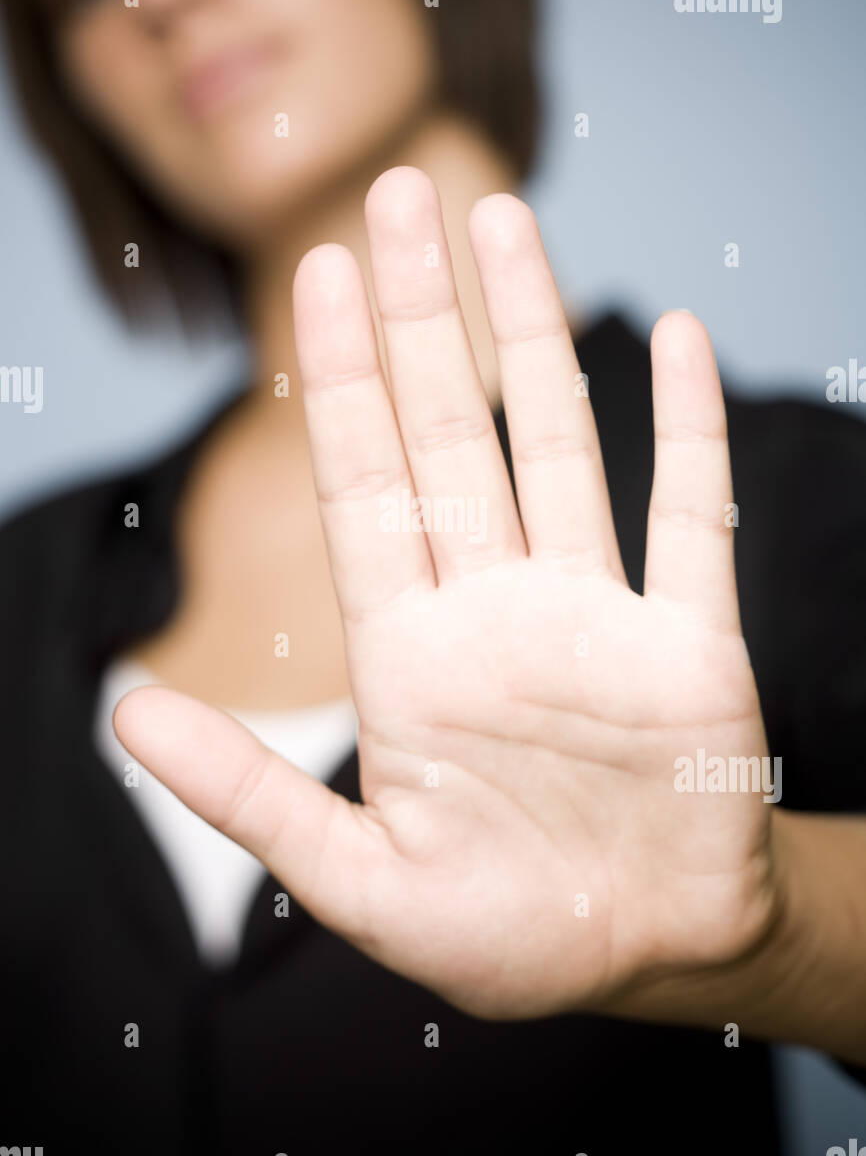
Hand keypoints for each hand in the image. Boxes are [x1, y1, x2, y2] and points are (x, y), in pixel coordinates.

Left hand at [116, 166, 781, 1021]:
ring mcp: (595, 615)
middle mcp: (496, 610)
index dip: (340, 381)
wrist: (649, 960)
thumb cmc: (505, 934)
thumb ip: (250, 797)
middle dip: (419, 317)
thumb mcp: (361, 884)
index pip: (364, 487)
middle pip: (450, 434)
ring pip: (561, 444)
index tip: (314, 275)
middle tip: (392, 194)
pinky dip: (691, 428)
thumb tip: (124, 717)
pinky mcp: (689, 640)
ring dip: (535, 332)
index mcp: (411, 659)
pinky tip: (680, 337)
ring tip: (503, 220)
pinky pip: (693, 515)